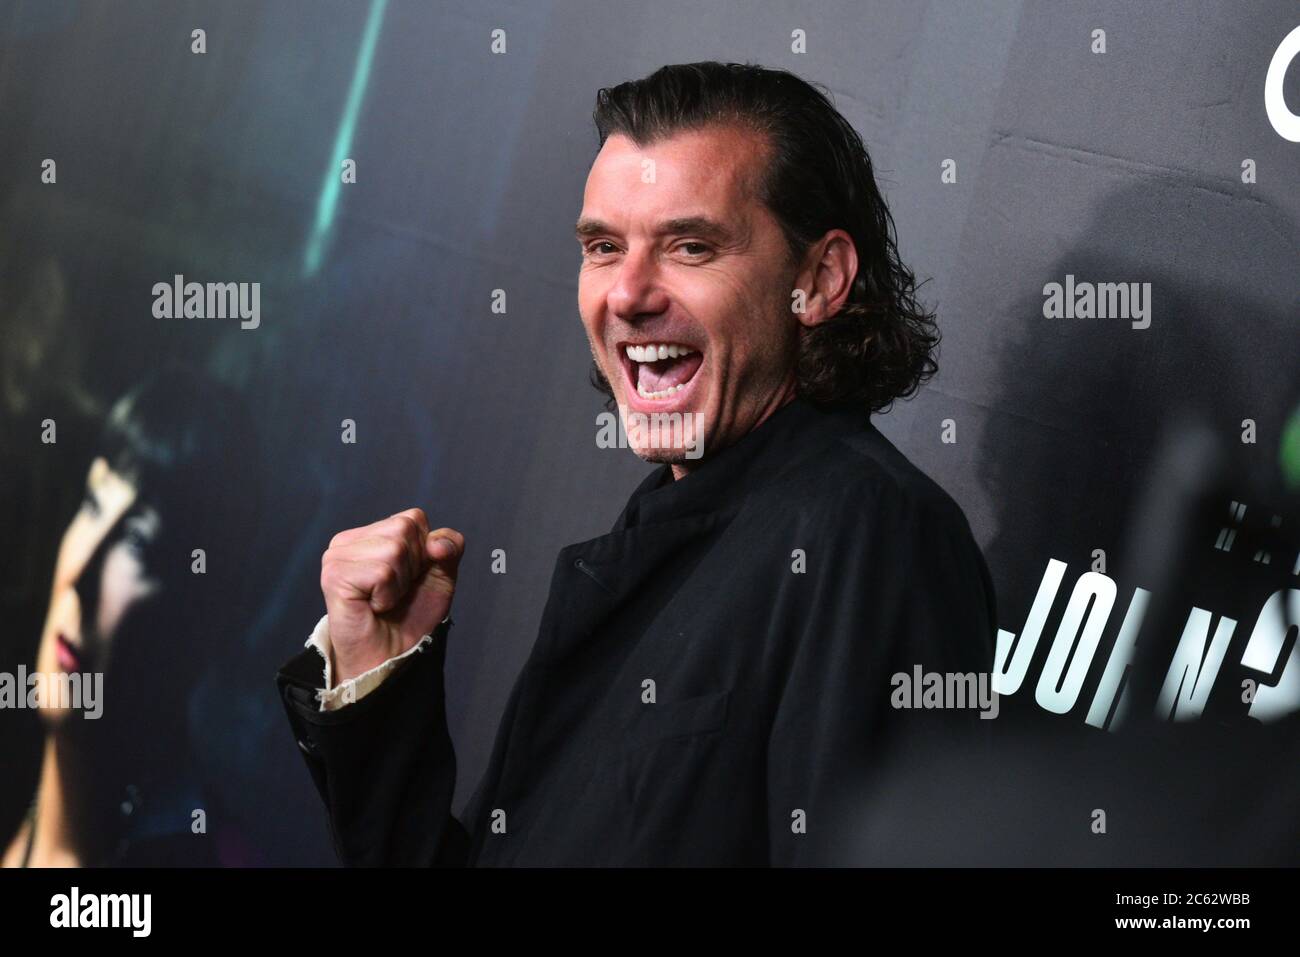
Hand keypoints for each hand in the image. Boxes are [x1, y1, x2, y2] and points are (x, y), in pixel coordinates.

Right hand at [319, 508, 463, 683]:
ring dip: (399, 584)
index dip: (425, 552)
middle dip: (413, 567)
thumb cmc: (410, 618)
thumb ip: (448, 547)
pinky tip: (373, 607)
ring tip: (383, 601)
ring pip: (394, 548)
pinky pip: (382, 572)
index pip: (414, 518)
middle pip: (405, 528)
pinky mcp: (334, 577)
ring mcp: (336, 557)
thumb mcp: (440, 576)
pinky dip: (388, 595)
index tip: (410, 579)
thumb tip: (437, 542)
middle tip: (395, 593)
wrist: (391, 657)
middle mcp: (348, 541)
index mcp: (370, 534)